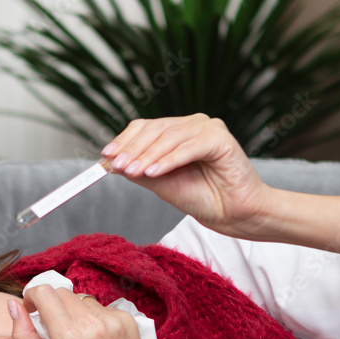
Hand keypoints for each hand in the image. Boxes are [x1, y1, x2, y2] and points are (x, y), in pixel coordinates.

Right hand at [9, 285, 158, 338]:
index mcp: (67, 337)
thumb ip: (23, 337)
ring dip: (76, 312)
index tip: (33, 308)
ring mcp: (112, 320)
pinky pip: (102, 307)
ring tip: (80, 337)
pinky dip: (96, 318)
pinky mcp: (127, 319)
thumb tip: (14, 305)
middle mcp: (91, 324)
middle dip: (53, 305)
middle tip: (56, 327)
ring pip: (82, 299)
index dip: (33, 296)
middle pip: (62, 293)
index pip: (44, 292)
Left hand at [101, 114, 275, 238]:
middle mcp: (193, 124)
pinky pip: (189, 147)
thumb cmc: (202, 198)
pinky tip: (153, 172)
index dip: (124, 140)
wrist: (234, 214)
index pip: (146, 128)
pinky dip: (169, 160)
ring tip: (131, 171)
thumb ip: (139, 171)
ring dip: (147, 155)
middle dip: (132, 149)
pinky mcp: (220, 138)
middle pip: (155, 130)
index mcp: (178, 131)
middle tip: (115, 164)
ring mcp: (208, 127)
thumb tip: (111, 163)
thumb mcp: (161, 184)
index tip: (105, 157)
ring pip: (170, 138)